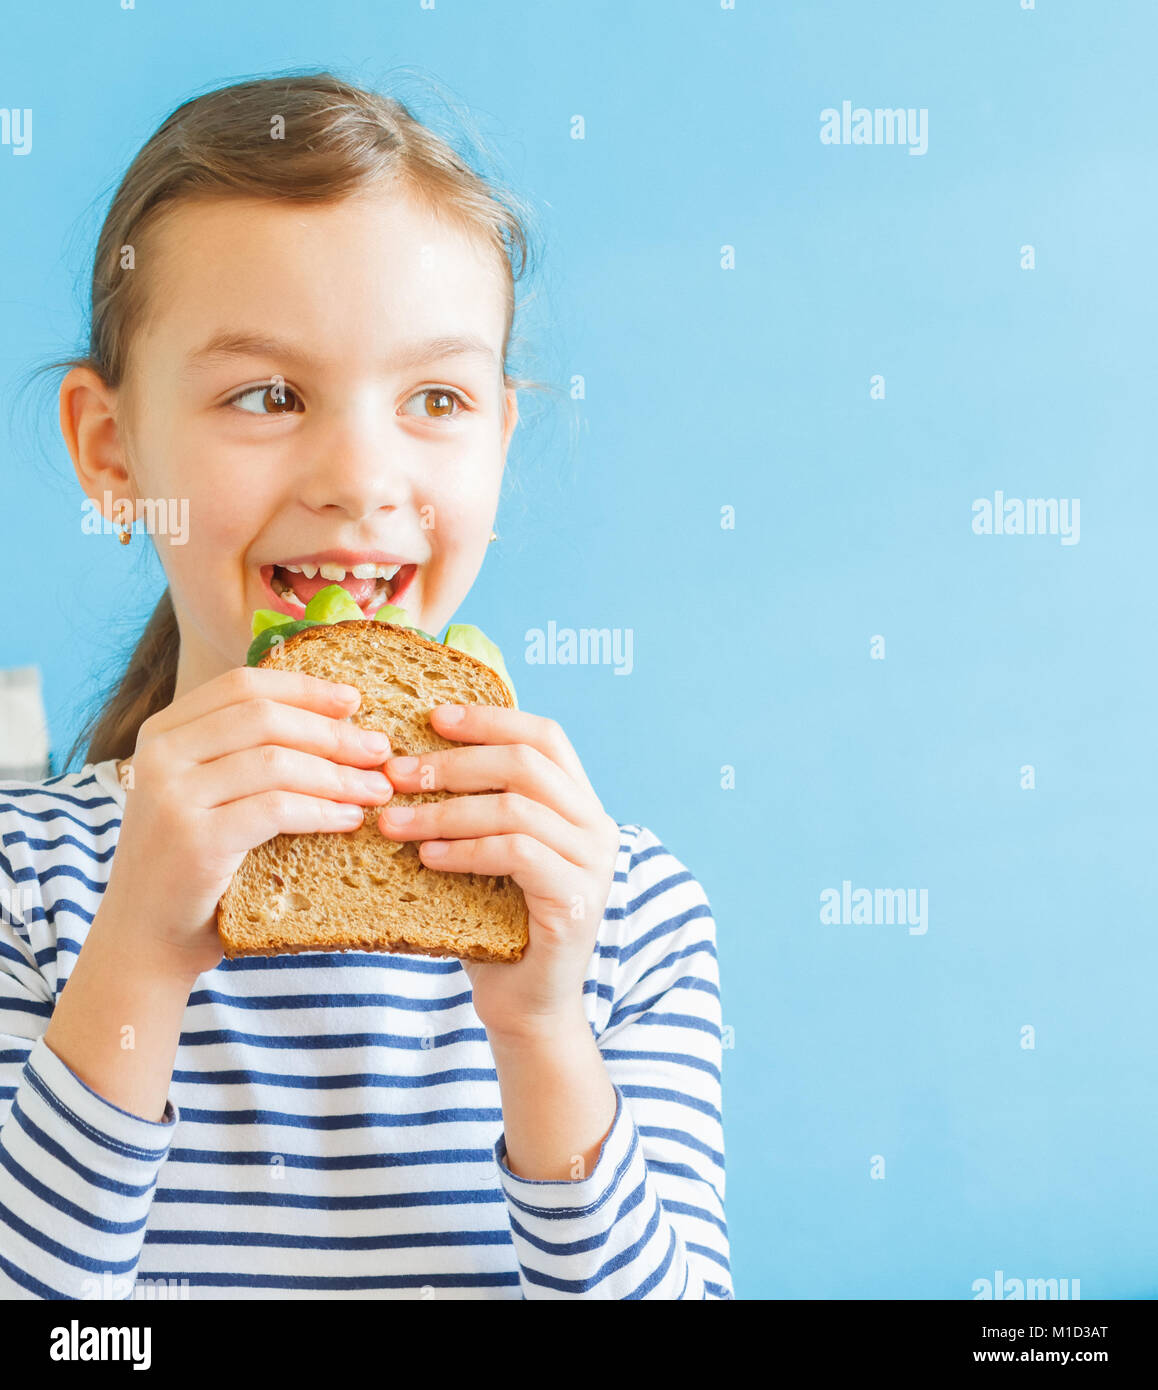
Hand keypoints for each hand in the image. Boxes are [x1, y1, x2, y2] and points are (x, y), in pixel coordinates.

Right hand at [107, 667, 395, 980]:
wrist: (147, 936)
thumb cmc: (194, 861)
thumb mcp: (206, 790)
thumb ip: (245, 751)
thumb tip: (338, 716)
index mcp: (163, 731)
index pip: (243, 684)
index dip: (305, 689)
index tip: (354, 701)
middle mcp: (160, 755)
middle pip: (264, 717)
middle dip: (332, 732)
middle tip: (379, 750)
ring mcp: (172, 796)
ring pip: (276, 762)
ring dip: (338, 775)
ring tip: (376, 789)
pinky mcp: (194, 840)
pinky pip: (276, 809)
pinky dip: (323, 811)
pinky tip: (349, 820)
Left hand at [380, 704, 620, 1039]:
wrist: (525, 1007)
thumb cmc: (494, 925)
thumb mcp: (485, 854)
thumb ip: (472, 807)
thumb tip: (404, 758)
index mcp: (578, 803)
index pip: (544, 735)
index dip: (490, 717)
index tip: (433, 717)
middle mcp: (596, 825)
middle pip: (527, 762)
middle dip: (453, 762)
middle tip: (395, 774)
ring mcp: (593, 864)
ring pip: (516, 807)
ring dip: (444, 811)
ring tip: (394, 823)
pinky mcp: (576, 901)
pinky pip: (517, 853)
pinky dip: (466, 850)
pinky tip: (427, 858)